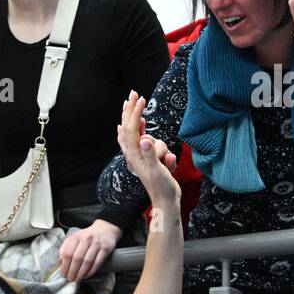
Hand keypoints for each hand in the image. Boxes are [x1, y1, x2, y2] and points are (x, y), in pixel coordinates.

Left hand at [58, 219, 122, 281]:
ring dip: (81, 273)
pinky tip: (86, 275)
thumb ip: (65, 248)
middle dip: (72, 271)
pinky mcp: (105, 249)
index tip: (63, 273)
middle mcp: (86, 239)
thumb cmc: (87, 236)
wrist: (105, 228)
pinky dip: (91, 271)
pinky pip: (97, 263)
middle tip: (70, 278)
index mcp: (76, 236)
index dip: (64, 265)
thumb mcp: (74, 238)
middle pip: (77, 258)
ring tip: (77, 279)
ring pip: (87, 261)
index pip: (68, 253)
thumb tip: (61, 262)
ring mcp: (97, 244)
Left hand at [117, 91, 179, 211]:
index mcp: (134, 155)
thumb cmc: (161, 187)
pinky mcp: (146, 157)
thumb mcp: (157, 171)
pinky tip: (138, 125)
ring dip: (153, 139)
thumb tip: (145, 140)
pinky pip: (141, 139)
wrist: (165, 200)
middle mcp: (133, 153)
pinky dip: (139, 130)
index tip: (141, 99)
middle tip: (134, 93)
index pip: (131, 129)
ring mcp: (139, 155)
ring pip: (139, 134)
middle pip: (129, 127)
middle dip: (131, 110)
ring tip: (164, 162)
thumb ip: (151, 155)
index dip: (135, 113)